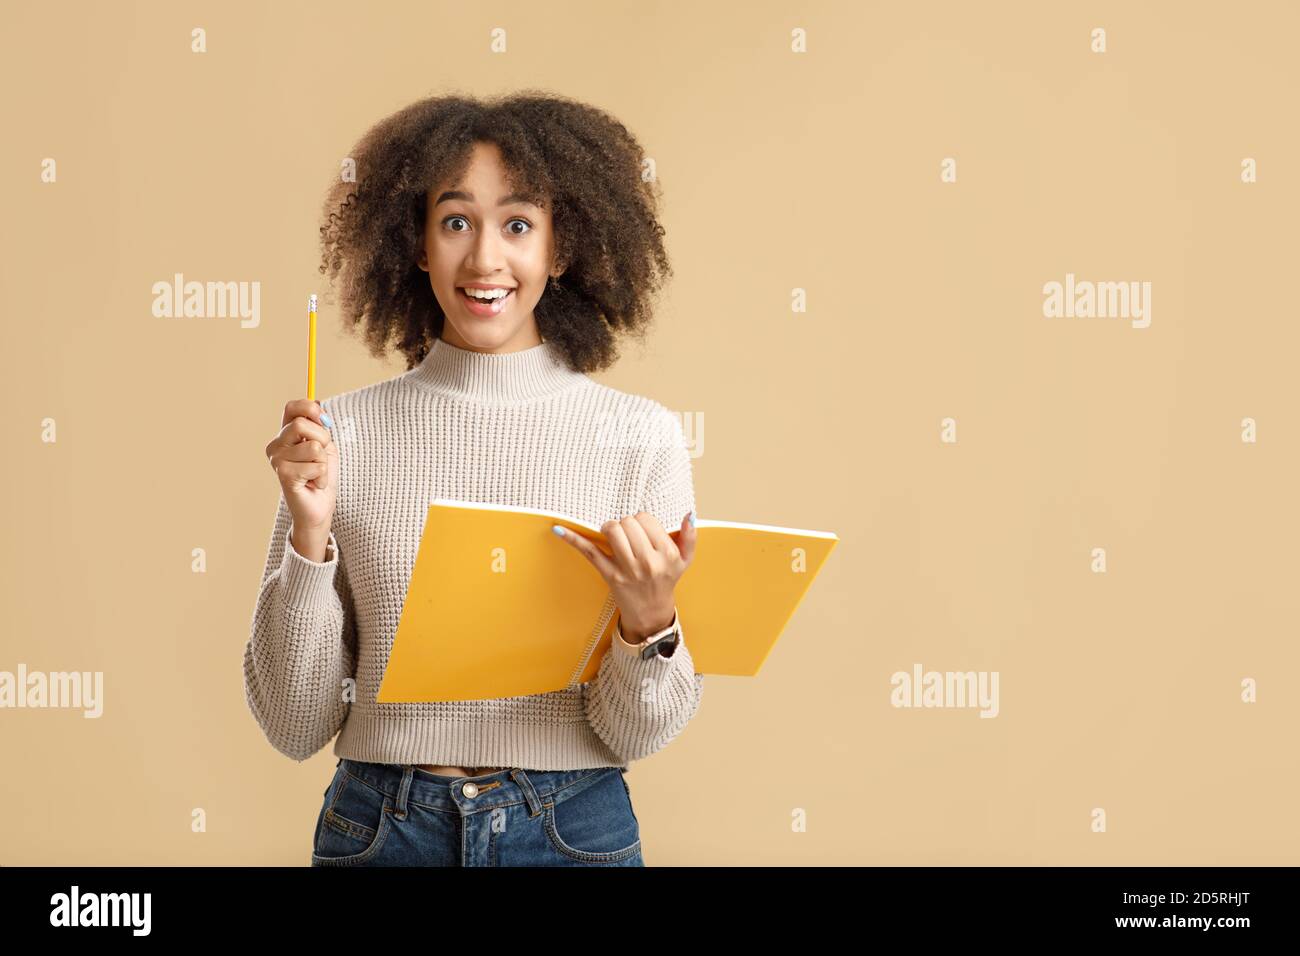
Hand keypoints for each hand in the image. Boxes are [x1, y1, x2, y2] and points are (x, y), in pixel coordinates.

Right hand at [265, 399, 337, 546]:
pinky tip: (314, 484)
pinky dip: (322, 476)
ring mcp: (277, 460)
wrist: (320, 506)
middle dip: (323, 439)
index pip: (292, 407)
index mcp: (285, 434)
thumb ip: (319, 425)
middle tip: (322, 457)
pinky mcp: (284, 474)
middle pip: (301, 424)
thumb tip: (317, 404)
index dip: (310, 409)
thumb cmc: (321, 475)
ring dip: (324, 462)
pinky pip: (315, 465)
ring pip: (313, 446)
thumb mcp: (325, 444)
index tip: (325, 421)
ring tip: (317, 473)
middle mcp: (276, 445)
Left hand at [553, 512, 695, 639]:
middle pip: (628, 523)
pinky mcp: (610, 576)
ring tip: (614, 536)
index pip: (646, 519)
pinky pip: (590, 552)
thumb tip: (689, 514)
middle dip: (625, 524)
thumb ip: (690, 536)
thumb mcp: (684, 560)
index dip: (641, 521)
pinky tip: (558, 530)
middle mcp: (648, 562)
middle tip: (628, 536)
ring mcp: (628, 569)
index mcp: (667, 554)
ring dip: (610, 528)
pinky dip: (573, 539)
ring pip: (613, 531)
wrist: (652, 613)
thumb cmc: (666, 580)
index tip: (641, 531)